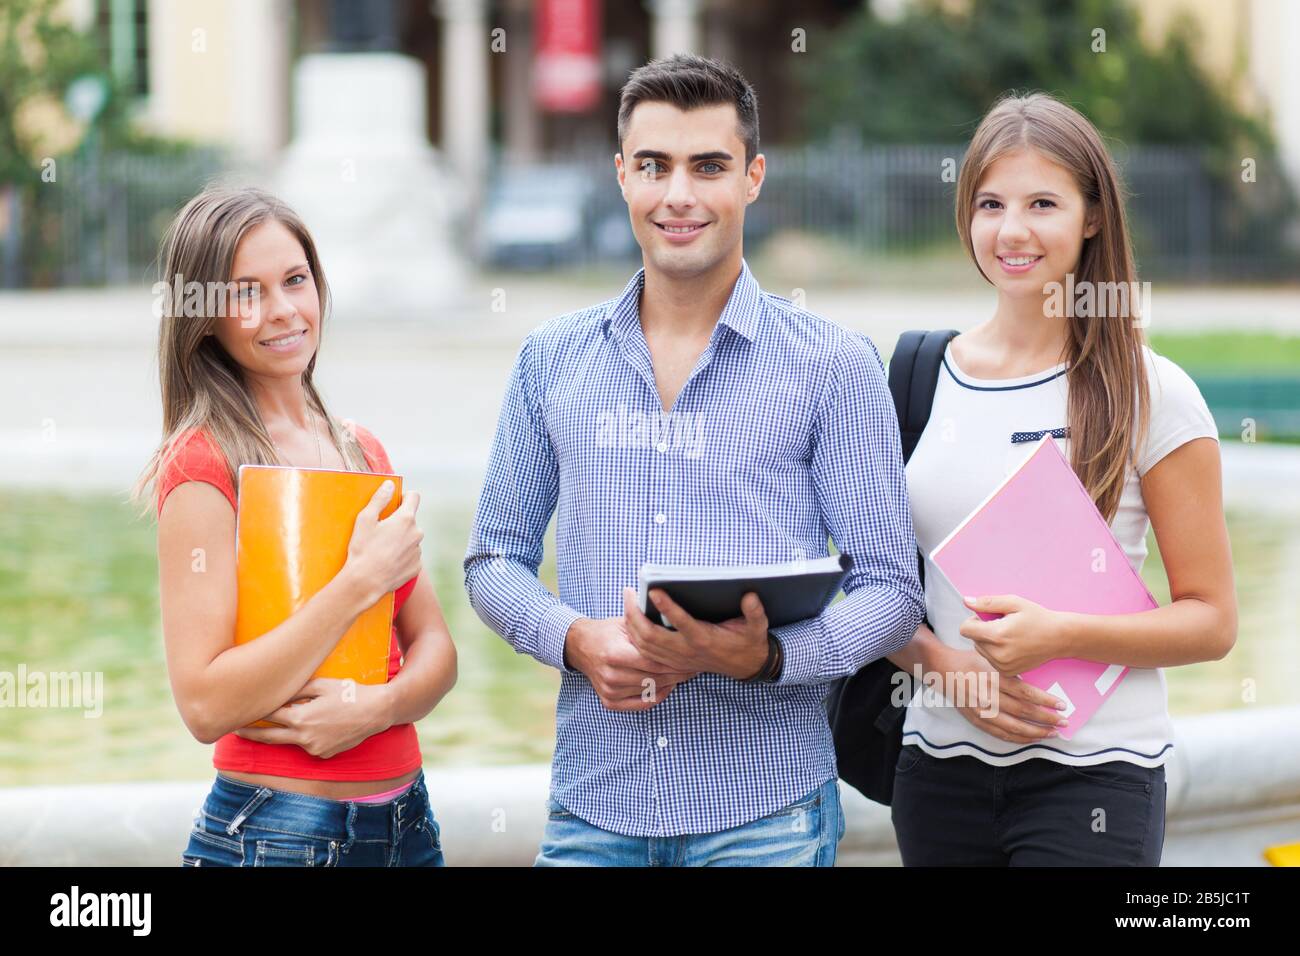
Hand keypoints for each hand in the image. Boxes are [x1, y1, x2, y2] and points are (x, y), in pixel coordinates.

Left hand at [234, 678, 390, 758]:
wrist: (377, 711)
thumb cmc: (350, 693)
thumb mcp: (321, 684)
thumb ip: (295, 690)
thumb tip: (276, 691)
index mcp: (301, 718)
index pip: (268, 717)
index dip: (252, 714)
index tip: (238, 712)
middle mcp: (304, 738)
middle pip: (269, 737)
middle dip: (250, 734)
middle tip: (234, 730)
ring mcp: (315, 749)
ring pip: (292, 741)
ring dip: (285, 732)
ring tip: (278, 724)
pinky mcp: (325, 754)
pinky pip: (309, 746)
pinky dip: (307, 737)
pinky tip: (320, 725)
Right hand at [344, 480, 422, 604]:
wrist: (365, 582)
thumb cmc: (363, 549)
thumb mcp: (365, 519)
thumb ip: (379, 499)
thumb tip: (390, 484)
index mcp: (405, 519)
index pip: (414, 497)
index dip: (405, 496)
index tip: (396, 501)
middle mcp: (417, 533)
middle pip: (410, 520)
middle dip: (398, 523)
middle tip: (380, 532)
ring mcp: (418, 551)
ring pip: (410, 539)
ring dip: (400, 540)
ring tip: (382, 550)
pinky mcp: (416, 567)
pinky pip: (410, 556)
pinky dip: (401, 557)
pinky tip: (387, 562)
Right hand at [564, 614, 696, 711]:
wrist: (581, 646)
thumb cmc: (608, 632)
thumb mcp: (625, 623)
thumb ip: (647, 626)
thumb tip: (675, 622)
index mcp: (615, 654)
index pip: (653, 661)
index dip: (675, 660)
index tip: (691, 656)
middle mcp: (611, 675)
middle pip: (655, 678)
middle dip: (678, 673)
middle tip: (695, 666)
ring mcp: (609, 691)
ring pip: (650, 690)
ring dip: (671, 683)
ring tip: (686, 674)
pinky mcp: (609, 701)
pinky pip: (641, 704)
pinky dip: (657, 695)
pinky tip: (668, 685)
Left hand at [625, 587, 769, 681]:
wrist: (745, 667)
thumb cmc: (749, 642)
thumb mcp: (757, 627)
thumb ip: (755, 612)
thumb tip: (750, 595)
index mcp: (705, 639)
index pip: (681, 623)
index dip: (667, 607)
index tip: (653, 590)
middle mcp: (686, 650)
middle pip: (650, 636)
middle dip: (634, 614)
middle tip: (628, 592)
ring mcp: (677, 658)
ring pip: (643, 645)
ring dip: (631, 624)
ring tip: (627, 601)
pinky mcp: (673, 661)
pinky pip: (646, 652)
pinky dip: (635, 636)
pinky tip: (630, 619)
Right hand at [942, 648, 1069, 744]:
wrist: (942, 669)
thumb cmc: (970, 660)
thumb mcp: (991, 658)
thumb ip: (1010, 671)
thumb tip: (1037, 684)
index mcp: (994, 678)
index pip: (1025, 693)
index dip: (1045, 701)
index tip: (1061, 705)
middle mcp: (988, 696)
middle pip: (1022, 711)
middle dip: (1046, 719)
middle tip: (1063, 722)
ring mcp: (981, 711)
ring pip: (1013, 727)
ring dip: (1036, 732)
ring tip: (1052, 733)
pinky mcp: (976, 720)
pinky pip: (1001, 734)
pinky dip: (1018, 739)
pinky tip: (1032, 738)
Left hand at [958, 594, 1070, 675]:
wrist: (1059, 638)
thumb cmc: (1037, 618)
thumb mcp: (1013, 603)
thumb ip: (987, 603)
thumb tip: (966, 601)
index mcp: (997, 635)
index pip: (964, 629)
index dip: (973, 620)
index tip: (986, 617)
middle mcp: (998, 654)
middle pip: (973, 640)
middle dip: (982, 631)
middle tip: (1002, 625)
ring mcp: (1003, 665)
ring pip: (981, 650)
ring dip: (988, 642)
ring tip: (1009, 636)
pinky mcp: (1007, 672)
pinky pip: (990, 660)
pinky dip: (996, 652)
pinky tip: (1012, 646)